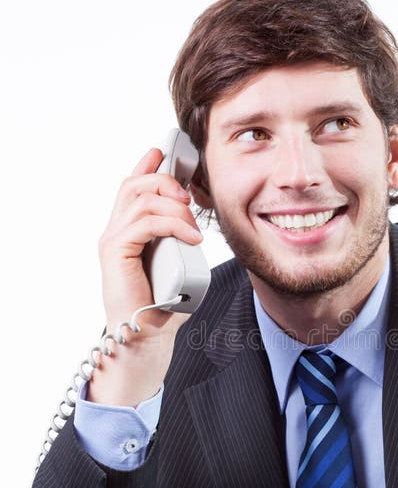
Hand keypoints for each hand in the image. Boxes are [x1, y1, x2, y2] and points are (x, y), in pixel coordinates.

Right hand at [99, 148, 202, 332]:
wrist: (145, 336)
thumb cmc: (161, 305)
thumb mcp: (175, 261)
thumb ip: (177, 239)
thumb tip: (195, 224)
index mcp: (126, 231)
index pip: (132, 186)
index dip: (147, 165)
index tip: (165, 152)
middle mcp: (115, 231)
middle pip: (135, 184)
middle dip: (165, 180)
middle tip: (189, 196)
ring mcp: (112, 240)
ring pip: (142, 199)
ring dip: (175, 208)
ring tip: (193, 227)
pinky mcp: (116, 252)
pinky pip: (146, 223)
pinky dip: (174, 225)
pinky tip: (192, 238)